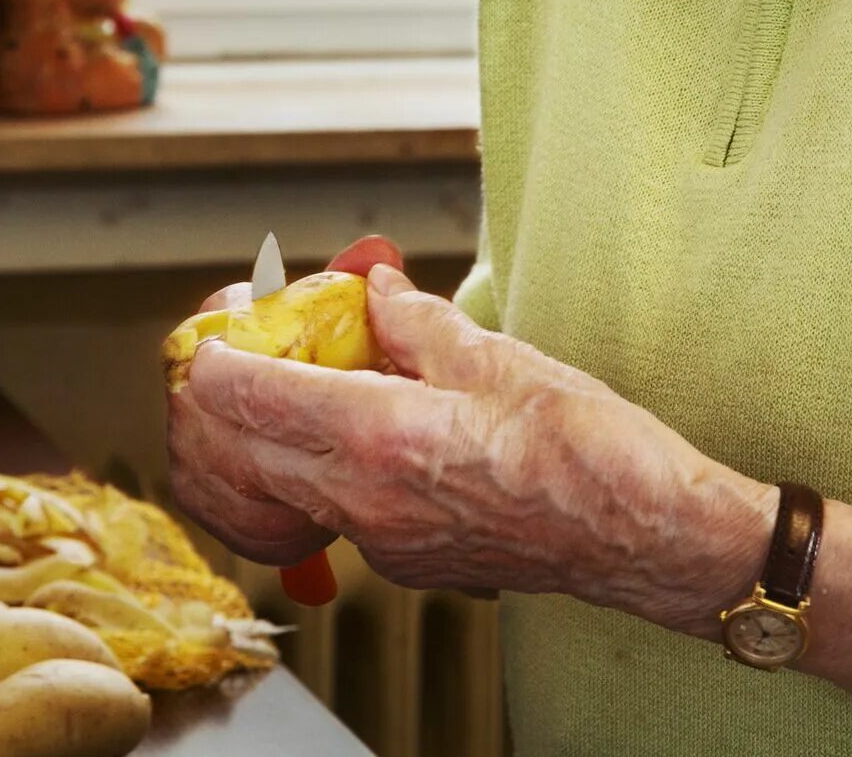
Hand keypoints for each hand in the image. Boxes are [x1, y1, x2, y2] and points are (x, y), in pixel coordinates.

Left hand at [179, 264, 775, 627]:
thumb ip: (411, 320)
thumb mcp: (493, 352)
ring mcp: (376, 542)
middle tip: (234, 343)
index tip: (222, 316)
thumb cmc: (587, 447)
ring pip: (256, 497)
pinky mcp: (398, 561)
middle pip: (224, 455)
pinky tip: (330, 425)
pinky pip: (311, 515)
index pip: (239, 397)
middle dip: (207, 396)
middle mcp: (361, 501)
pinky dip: (291, 469)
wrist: (645, 537)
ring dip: (238, 442)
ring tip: (266, 385)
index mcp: (378, 436)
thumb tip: (370, 291)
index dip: (212, 349)